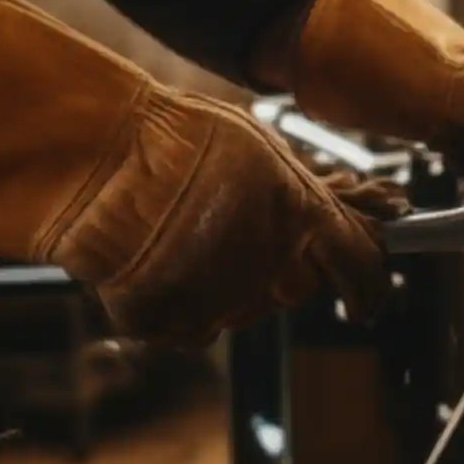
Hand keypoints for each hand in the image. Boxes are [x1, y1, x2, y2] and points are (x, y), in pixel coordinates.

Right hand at [0, 0, 387, 346]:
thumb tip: (340, 220)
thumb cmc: (173, 137)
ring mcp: (224, 297)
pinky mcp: (175, 322)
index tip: (367, 302)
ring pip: (241, 308)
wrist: (94, 155)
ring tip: (183, 235)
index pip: (360, 264)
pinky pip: (189, 326)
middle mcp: (274, 261)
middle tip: (242, 238)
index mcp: (304, 212)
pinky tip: (155, 262)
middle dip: (282, 271)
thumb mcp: (259, 149)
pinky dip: (175, 303)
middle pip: (298, 290)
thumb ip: (302, 194)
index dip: (369, 287)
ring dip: (224, 282)